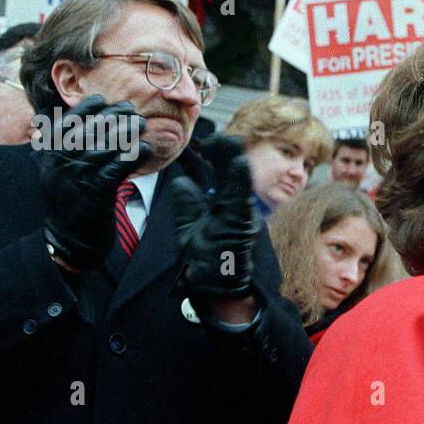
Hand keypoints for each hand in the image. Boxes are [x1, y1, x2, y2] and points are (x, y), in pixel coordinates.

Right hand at [38, 95, 149, 271]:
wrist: (69, 242)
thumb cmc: (70, 204)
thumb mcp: (56, 173)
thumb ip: (59, 148)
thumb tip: (60, 120)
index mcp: (49, 158)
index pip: (65, 124)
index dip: (85, 109)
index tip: (103, 100)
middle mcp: (59, 166)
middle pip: (87, 131)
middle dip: (111, 116)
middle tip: (131, 109)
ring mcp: (76, 180)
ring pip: (102, 148)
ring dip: (125, 132)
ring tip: (142, 123)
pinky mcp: (94, 196)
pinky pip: (114, 170)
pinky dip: (131, 157)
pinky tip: (145, 148)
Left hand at [171, 154, 259, 301]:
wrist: (215, 287)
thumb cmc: (206, 260)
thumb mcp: (189, 227)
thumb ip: (187, 204)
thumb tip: (181, 182)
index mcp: (224, 206)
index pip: (220, 174)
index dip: (215, 156)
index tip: (204, 142)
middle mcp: (236, 207)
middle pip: (232, 173)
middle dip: (226, 151)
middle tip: (215, 135)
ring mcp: (242, 215)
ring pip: (240, 181)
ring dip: (234, 159)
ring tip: (228, 140)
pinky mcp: (243, 224)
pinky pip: (242, 199)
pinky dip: (240, 180)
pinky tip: (238, 163)